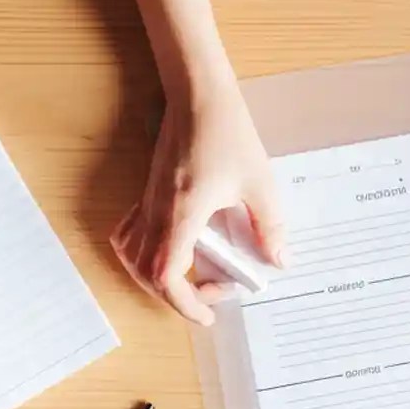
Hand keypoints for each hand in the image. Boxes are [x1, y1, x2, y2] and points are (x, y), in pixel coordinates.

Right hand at [111, 82, 284, 325]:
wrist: (198, 94)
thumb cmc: (228, 132)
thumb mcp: (260, 182)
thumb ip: (270, 226)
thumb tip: (279, 261)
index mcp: (183, 215)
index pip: (166, 277)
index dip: (184, 304)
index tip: (210, 314)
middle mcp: (157, 213)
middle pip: (146, 274)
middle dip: (178, 296)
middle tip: (214, 292)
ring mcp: (147, 202)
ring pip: (132, 256)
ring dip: (156, 277)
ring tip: (192, 277)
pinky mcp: (147, 191)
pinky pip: (130, 232)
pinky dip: (143, 252)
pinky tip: (174, 248)